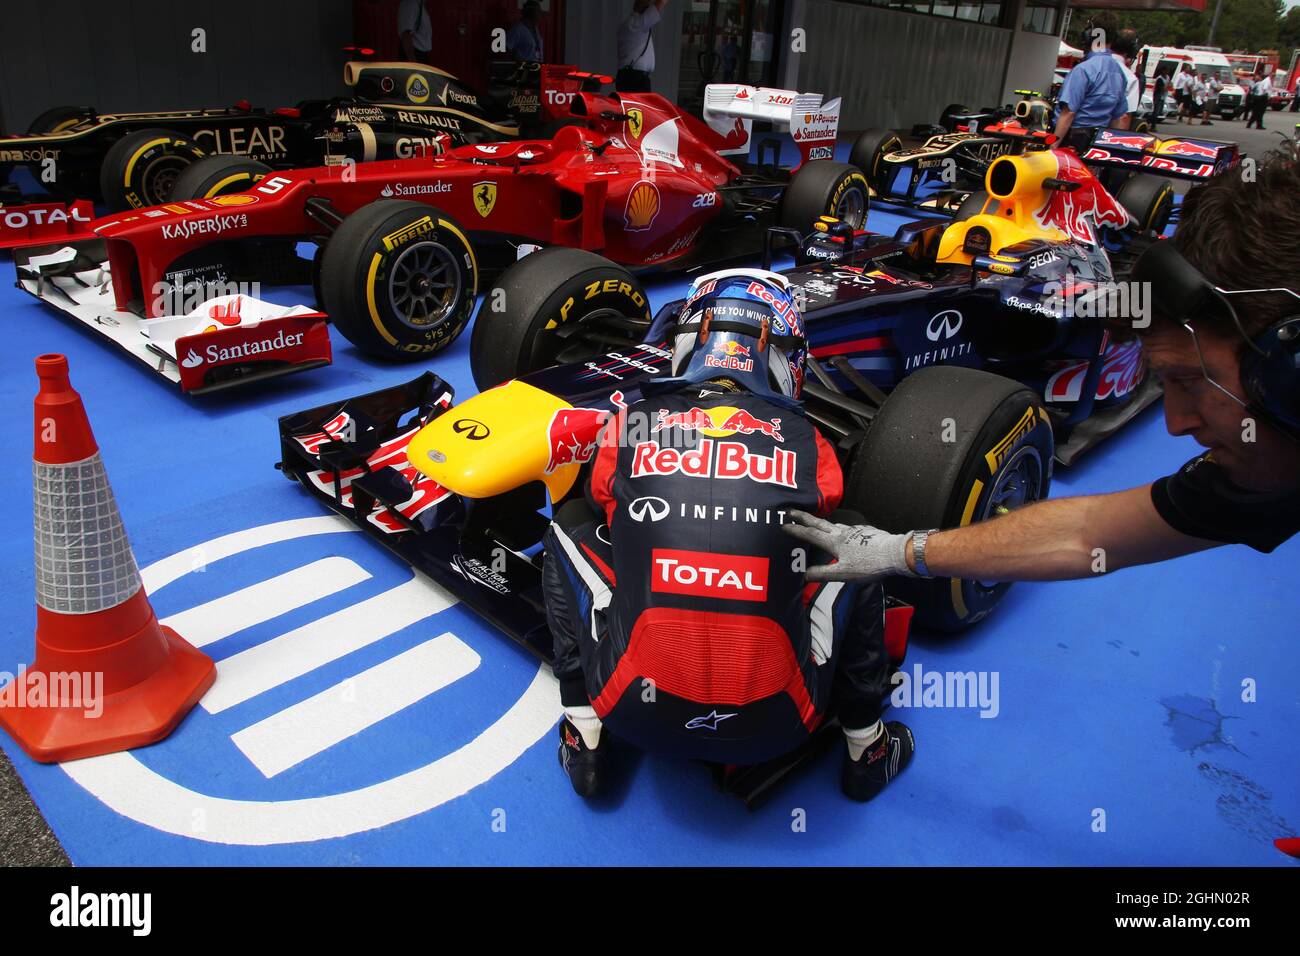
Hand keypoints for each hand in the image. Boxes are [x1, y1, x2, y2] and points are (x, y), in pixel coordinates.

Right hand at [782, 510, 917, 581]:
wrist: (894, 554)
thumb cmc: (869, 565)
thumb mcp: (844, 574)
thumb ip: (823, 574)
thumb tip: (804, 575)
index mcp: (834, 542)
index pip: (810, 534)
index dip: (796, 530)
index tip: (783, 525)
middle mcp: (842, 532)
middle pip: (819, 523)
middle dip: (803, 517)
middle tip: (791, 511)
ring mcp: (855, 530)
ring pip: (833, 524)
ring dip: (821, 522)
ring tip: (815, 522)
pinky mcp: (865, 531)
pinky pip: (847, 528)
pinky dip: (839, 528)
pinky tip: (843, 533)